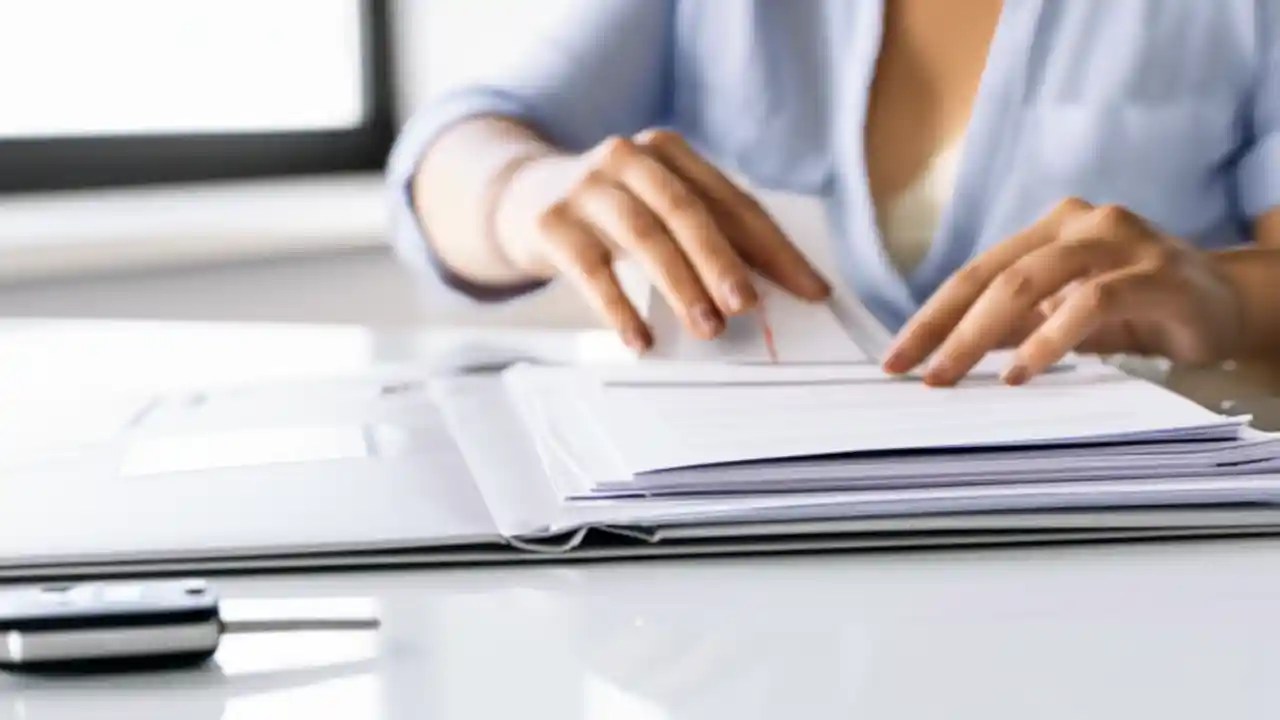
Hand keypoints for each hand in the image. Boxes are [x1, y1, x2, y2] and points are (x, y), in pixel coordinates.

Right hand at [491, 129, 830, 350]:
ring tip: (707, 328)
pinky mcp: (552, 222)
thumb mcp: (655, 207)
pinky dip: (620, 308)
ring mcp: (587, 187)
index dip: (774, 249)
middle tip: (748, 306)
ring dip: (680, 286)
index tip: (810, 291)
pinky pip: (591, 270)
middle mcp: (628, 158)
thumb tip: (763, 293)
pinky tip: (640, 340)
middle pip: (686, 211)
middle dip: (723, 261)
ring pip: (644, 236)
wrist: (518, 198)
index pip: (733, 202)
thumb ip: (704, 234)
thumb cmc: (610, 212)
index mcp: (669, 151)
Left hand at [883, 198, 1244, 385]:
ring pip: (1031, 282)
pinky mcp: (1153, 272)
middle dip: (946, 329)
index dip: (931, 316)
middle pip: (994, 277)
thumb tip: (947, 356)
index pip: (975, 273)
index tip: (897, 358)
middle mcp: (1079, 224)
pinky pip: (1088, 302)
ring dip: (982, 334)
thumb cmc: (1140, 310)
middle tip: (917, 373)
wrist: (1230, 304)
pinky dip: (1048, 338)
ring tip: (953, 374)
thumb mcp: (1064, 318)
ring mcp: (1118, 242)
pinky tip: (1021, 370)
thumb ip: (1015, 327)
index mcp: (1049, 231)